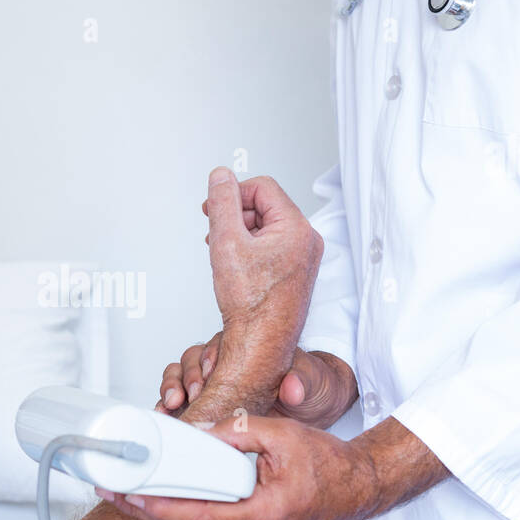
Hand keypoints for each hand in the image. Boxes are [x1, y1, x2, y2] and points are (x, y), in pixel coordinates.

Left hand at [99, 415, 378, 519]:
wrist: (357, 488)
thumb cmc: (328, 465)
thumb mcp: (282, 435)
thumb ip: (237, 432)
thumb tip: (196, 432)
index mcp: (259, 517)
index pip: (195, 516)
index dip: (157, 506)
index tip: (128, 493)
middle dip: (142, 508)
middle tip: (110, 487)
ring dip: (157, 510)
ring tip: (124, 489)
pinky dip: (178, 511)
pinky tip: (158, 496)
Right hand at [157, 331, 357, 428]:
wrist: (315, 405)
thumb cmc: (311, 386)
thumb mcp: (314, 381)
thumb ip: (302, 381)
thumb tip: (293, 387)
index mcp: (247, 349)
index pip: (218, 344)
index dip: (209, 358)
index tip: (209, 373)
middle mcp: (226, 363)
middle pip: (192, 359)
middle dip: (186, 376)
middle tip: (190, 394)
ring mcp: (215, 383)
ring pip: (180, 376)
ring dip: (172, 388)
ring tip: (172, 405)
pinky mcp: (209, 404)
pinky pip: (181, 400)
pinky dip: (170, 406)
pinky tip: (168, 415)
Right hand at [202, 168, 321, 399]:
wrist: (261, 344)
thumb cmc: (250, 305)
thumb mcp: (226, 242)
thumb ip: (222, 202)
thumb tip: (220, 176)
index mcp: (297, 228)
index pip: (262, 187)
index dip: (232, 192)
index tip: (212, 208)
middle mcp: (307, 241)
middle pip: (266, 205)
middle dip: (236, 214)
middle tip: (214, 230)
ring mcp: (304, 258)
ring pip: (268, 227)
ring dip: (241, 231)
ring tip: (223, 250)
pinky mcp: (296, 273)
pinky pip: (272, 247)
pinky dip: (251, 249)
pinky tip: (236, 265)